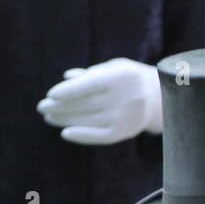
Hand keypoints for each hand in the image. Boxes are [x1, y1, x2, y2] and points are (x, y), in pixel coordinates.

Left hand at [37, 57, 162, 144]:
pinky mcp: (128, 130)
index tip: (51, 95)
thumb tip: (67, 78)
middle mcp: (126, 97)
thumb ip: (92, 73)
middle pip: (88, 104)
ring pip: (91, 120)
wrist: (162, 99)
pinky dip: (84, 136)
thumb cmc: (130, 79)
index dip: (69, 90)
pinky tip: (66, 133)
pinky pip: (103, 136)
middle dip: (62, 107)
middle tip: (42, 108)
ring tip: (50, 118)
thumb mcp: (114, 68)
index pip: (91, 84)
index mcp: (121, 76)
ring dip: (67, 120)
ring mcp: (127, 116)